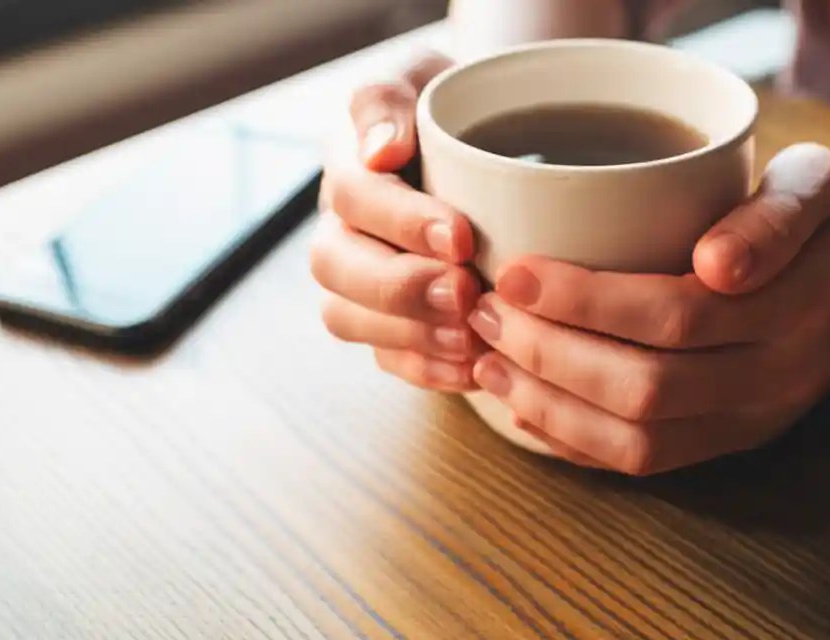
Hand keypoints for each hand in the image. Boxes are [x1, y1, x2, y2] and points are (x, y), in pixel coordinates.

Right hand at [310, 53, 484, 390]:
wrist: (493, 147)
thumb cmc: (460, 110)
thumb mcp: (427, 80)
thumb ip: (391, 100)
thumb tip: (378, 152)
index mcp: (348, 163)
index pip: (355, 197)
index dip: (403, 223)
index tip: (463, 238)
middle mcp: (341, 225)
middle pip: (336, 267)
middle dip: (400, 288)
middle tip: (465, 295)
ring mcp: (356, 278)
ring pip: (348, 319)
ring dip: (410, 335)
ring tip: (472, 340)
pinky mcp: (385, 322)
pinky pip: (385, 357)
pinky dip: (425, 370)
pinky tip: (472, 370)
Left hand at [467, 144, 829, 474]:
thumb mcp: (821, 183)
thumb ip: (775, 217)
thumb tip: (714, 265)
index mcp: (795, 311)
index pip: (673, 318)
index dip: (584, 303)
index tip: (513, 273)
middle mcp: (777, 380)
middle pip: (646, 391)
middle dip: (550, 357)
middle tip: (484, 315)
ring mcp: (756, 421)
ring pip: (642, 443)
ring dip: (553, 410)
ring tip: (488, 365)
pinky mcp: (736, 439)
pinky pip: (651, 464)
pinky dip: (580, 446)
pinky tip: (527, 411)